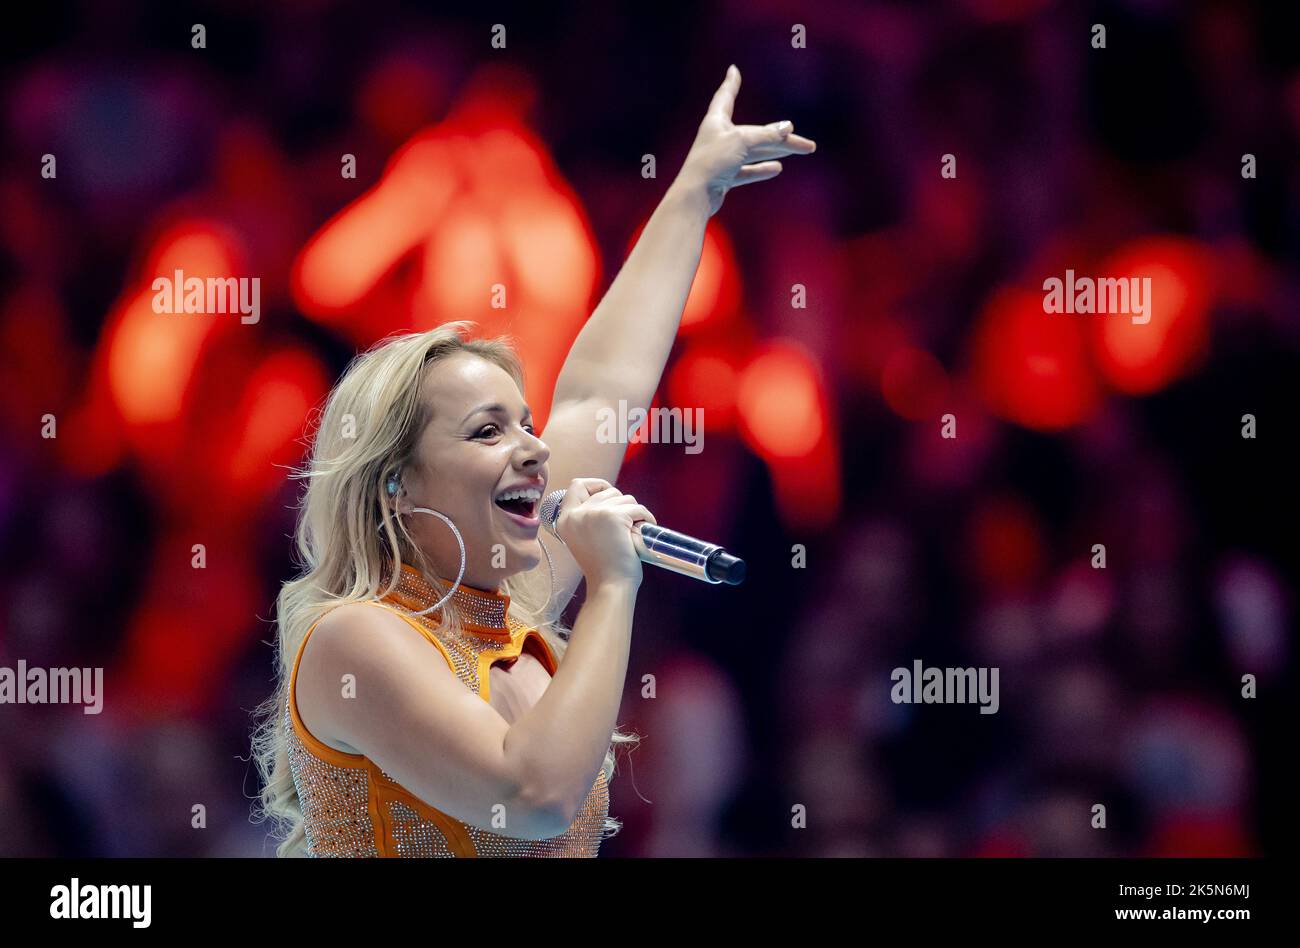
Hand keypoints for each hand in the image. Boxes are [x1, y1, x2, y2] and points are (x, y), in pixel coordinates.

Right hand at [551, 478, 657, 587]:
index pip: (577, 485)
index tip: (609, 497)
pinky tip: (643, 531)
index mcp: (565, 519)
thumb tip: (611, 496)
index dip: (595, 485)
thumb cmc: (603, 567)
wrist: (610, 586)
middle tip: (626, 524)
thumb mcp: (584, 537)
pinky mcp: (613, 516)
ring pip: (625, 498)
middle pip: (607, 491)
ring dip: (634, 512)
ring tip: (633, 532)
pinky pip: (637, 508)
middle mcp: (576, 514)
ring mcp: (594, 513)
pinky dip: (646, 517)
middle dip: (622, 504)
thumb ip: (589, 517)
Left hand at [675, 64, 816, 216]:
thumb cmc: (713, 161)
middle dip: (781, 138)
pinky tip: (776, 168)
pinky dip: (760, 169)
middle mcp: (719, 137)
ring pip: (754, 152)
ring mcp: (722, 158)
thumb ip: (766, 135)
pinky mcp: (723, 177)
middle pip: (755, 133)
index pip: (726, 96)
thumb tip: (788, 128)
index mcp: (717, 121)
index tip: (733, 70)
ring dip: (777, 152)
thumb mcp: (743, 142)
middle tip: (807, 145)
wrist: (695, 195)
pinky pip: (746, 171)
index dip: (731, 83)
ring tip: (800, 152)